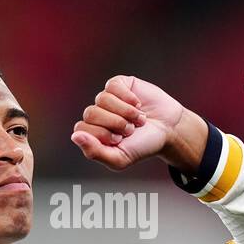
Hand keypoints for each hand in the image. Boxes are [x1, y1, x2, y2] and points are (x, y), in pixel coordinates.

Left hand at [71, 75, 208, 172]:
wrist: (168, 129)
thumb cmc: (142, 145)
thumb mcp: (120, 158)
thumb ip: (95, 152)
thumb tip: (75, 136)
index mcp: (92, 133)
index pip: (81, 129)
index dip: (102, 135)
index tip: (119, 140)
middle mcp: (96, 115)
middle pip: (90, 113)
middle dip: (115, 123)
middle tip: (130, 130)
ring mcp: (106, 98)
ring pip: (103, 99)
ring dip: (126, 112)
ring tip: (138, 119)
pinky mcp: (118, 85)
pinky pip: (113, 86)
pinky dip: (128, 98)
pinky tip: (138, 105)